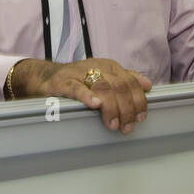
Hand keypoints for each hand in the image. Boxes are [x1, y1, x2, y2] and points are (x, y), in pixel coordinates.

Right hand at [12, 58, 151, 133]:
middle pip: (119, 86)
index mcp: (110, 67)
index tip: (141, 118)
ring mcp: (80, 74)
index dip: (138, 100)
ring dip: (111, 107)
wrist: (45, 77)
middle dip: (126, 109)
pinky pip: (77, 88)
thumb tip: (147, 86)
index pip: (130, 81)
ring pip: (102, 87)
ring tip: (113, 124)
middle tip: (126, 127)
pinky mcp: (64, 82)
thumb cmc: (78, 80)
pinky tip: (95, 105)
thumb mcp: (104, 76)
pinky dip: (87, 96)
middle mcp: (97, 67)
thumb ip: (125, 80)